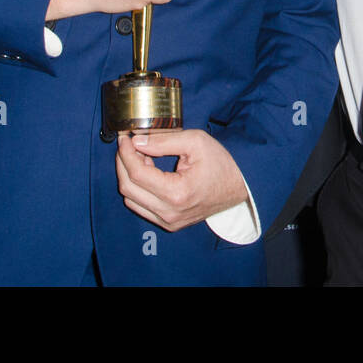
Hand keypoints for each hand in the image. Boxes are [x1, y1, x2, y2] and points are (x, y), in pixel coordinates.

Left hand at [115, 130, 248, 230]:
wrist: (239, 186)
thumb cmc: (221, 163)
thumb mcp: (195, 142)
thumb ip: (163, 140)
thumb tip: (136, 141)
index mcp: (177, 193)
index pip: (137, 173)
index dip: (126, 153)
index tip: (125, 138)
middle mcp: (169, 213)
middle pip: (128, 188)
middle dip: (123, 162)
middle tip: (129, 144)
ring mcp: (169, 221)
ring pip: (131, 199)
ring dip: (129, 176)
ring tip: (141, 157)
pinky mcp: (169, 224)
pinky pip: (141, 207)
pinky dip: (137, 189)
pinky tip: (147, 172)